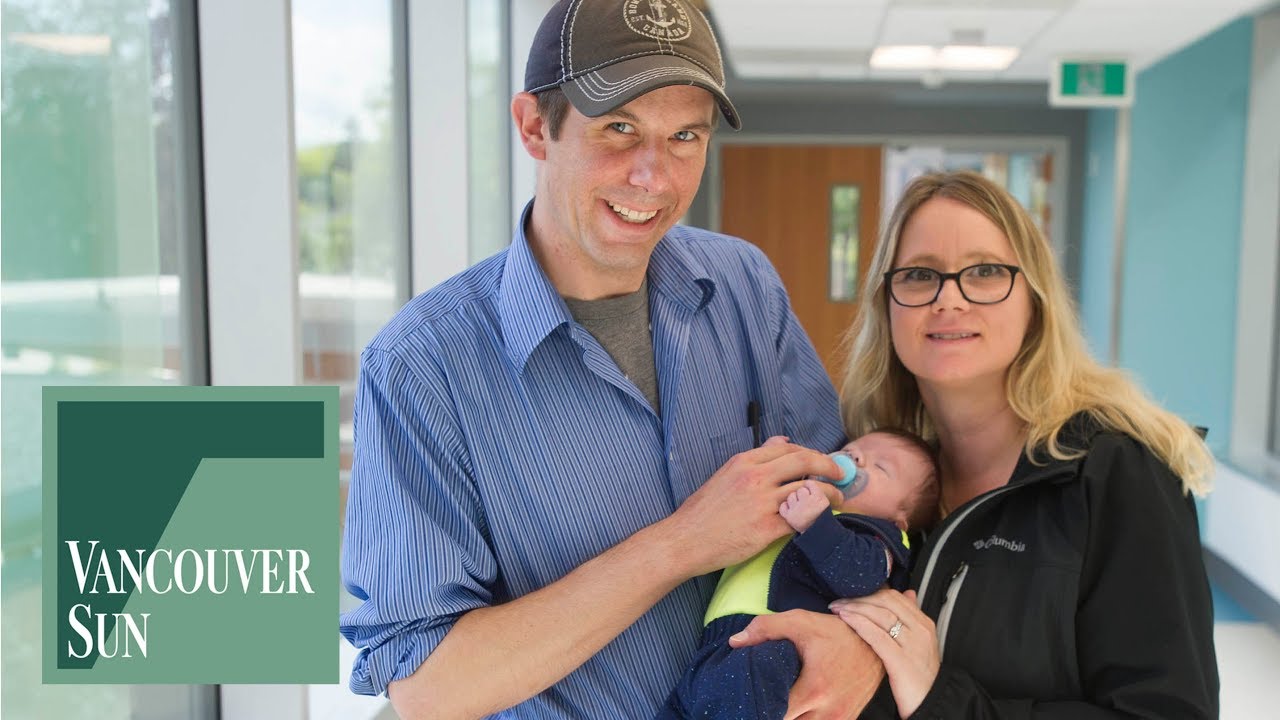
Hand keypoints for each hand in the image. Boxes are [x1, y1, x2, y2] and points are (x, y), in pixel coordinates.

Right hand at [665, 443, 841, 575]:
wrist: (685, 541)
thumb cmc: (702, 512)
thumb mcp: (726, 475)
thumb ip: (755, 458)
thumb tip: (781, 441)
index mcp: (744, 462)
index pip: (788, 448)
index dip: (811, 453)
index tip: (821, 462)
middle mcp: (755, 478)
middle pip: (804, 462)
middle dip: (829, 467)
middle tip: (841, 476)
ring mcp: (761, 504)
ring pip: (809, 490)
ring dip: (830, 495)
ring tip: (838, 501)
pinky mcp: (766, 530)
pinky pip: (801, 519)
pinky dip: (816, 518)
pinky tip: (821, 520)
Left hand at [729, 610, 881, 719]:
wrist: (877, 645)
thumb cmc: (838, 633)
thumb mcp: (801, 621)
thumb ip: (766, 628)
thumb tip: (735, 642)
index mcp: (813, 690)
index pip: (775, 712)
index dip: (760, 704)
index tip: (753, 692)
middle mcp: (826, 712)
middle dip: (771, 711)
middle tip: (763, 696)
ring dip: (789, 716)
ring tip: (779, 701)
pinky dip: (805, 719)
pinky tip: (797, 707)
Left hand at [831, 589, 938, 717]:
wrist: (931, 702)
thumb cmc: (920, 674)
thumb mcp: (919, 642)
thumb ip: (911, 618)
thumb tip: (908, 593)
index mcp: (924, 623)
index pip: (894, 597)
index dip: (869, 592)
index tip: (851, 596)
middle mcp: (920, 630)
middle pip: (885, 602)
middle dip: (859, 598)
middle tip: (839, 601)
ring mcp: (912, 645)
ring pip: (880, 615)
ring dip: (854, 608)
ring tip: (837, 608)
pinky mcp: (901, 661)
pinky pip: (877, 636)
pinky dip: (859, 623)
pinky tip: (846, 618)